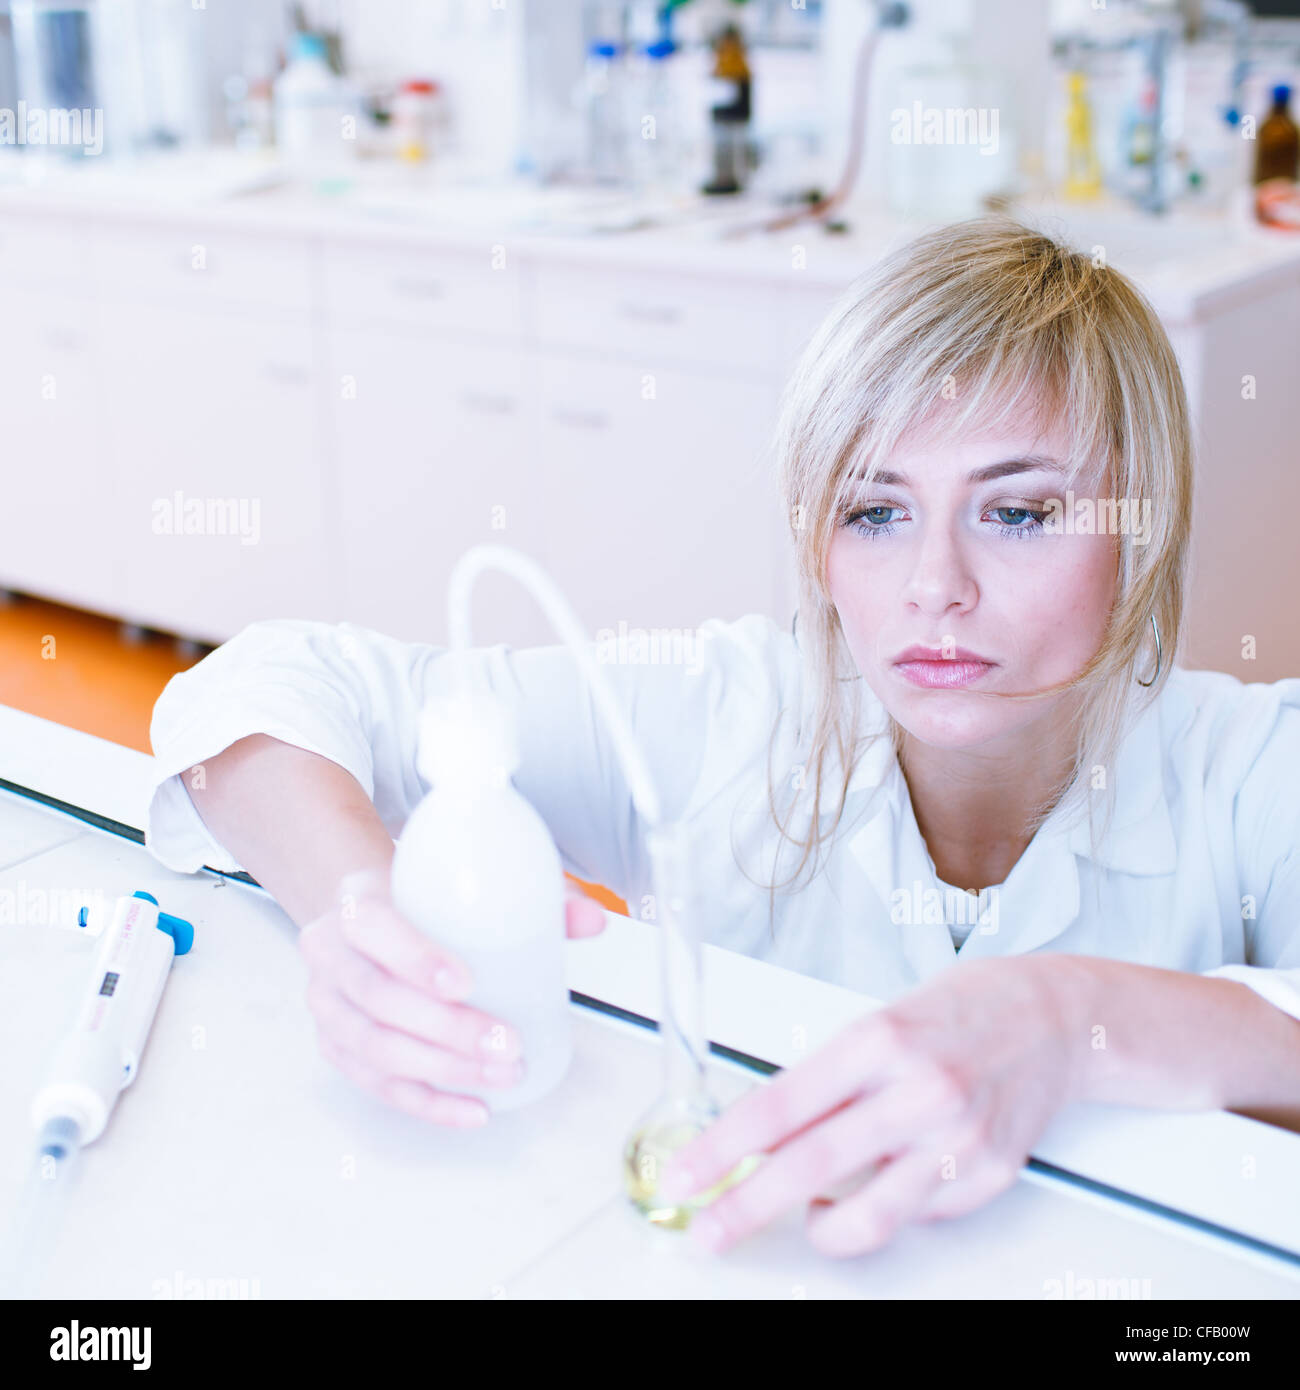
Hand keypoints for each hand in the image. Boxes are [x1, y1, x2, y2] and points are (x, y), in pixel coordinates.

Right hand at [299, 864, 605, 1125]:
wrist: (366, 915)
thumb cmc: (419, 901)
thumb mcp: (461, 887)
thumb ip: (531, 898)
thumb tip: (593, 919)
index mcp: (357, 904)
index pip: (375, 930)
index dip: (416, 960)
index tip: (467, 983)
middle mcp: (330, 955)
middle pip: (381, 1000)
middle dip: (448, 1031)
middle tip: (508, 1043)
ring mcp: (328, 1006)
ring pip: (377, 1049)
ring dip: (445, 1071)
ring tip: (502, 1074)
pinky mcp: (336, 1047)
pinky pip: (378, 1085)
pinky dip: (429, 1103)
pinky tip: (473, 1109)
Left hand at [657, 955, 1083, 1256]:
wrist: (1057, 1018)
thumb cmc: (962, 1009)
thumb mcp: (879, 1022)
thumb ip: (828, 1080)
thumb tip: (765, 1136)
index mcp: (879, 1040)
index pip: (780, 1105)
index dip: (723, 1148)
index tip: (687, 1174)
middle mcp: (918, 1090)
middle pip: (811, 1166)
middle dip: (746, 1207)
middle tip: (708, 1230)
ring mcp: (957, 1138)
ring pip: (867, 1216)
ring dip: (820, 1229)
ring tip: (805, 1220)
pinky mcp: (988, 1174)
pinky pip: (917, 1215)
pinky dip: (887, 1208)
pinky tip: (883, 1182)